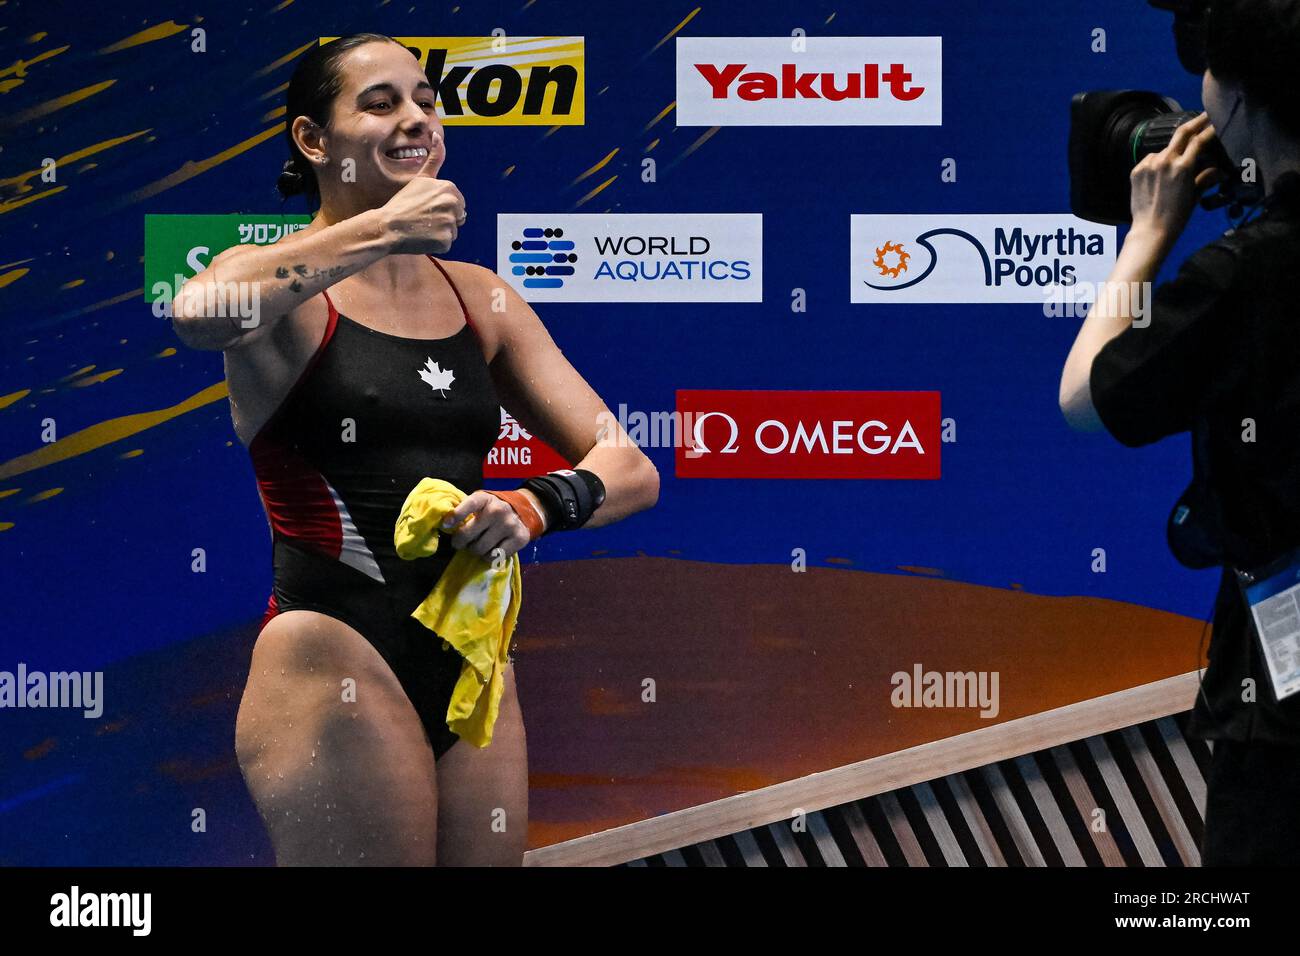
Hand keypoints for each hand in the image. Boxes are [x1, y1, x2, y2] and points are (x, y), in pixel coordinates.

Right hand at [380, 149, 466, 254]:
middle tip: (424, 218)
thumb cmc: (403, 203)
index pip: (458, 202)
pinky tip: (423, 237)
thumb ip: (435, 159)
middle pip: (459, 216)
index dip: (442, 206)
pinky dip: (437, 243)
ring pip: (453, 230)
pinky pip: (447, 243)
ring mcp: (449, 222)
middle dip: (445, 219)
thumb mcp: (420, 178)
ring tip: (423, 227)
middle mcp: (452, 204)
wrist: (388, 226)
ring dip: (441, 231)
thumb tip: (437, 135)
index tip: (427, 206)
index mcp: (449, 188)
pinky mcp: (445, 240)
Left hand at [439, 490, 532, 564]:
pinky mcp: (519, 538)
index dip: (456, 515)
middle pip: (468, 535)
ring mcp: (509, 525)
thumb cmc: (491, 509)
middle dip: (460, 542)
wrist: (521, 511)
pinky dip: (488, 557)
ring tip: (478, 545)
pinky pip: (494, 557)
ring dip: (475, 550)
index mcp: (484, 499)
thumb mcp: (479, 503)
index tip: (446, 525)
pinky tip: (490, 550)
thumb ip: (464, 510)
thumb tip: (446, 526)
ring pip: (480, 549)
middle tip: (461, 543)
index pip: (469, 504)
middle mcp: (498, 510)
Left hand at [1129, 112, 1225, 243]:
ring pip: (1166, 149)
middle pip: (1182, 133)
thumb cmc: (1176, 216)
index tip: (1216, 122)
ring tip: (1180, 162)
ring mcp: (1148, 165)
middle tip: (1205, 115)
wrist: (1151, 229)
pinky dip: (1159, 161)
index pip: (1199, 140)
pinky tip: (1162, 173)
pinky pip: (1151, 159)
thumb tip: (1218, 168)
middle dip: (1196, 122)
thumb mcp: (1195, 195)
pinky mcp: (1136, 170)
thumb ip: (1206, 177)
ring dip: (1175, 151)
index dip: (1210, 129)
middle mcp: (1165, 161)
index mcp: (1183, 167)